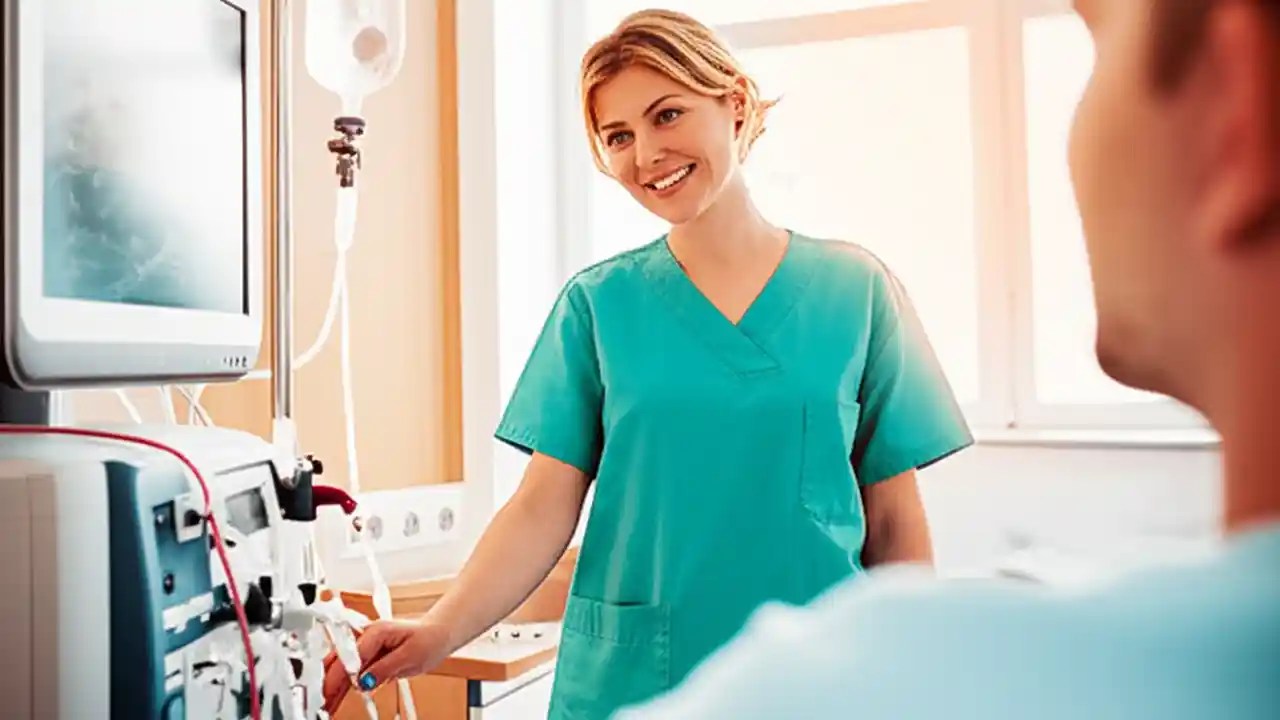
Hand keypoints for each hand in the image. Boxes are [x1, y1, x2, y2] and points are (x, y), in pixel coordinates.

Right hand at [321, 620, 451, 714]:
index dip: (336, 677)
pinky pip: (352, 674)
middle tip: (322, 705)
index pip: (349, 657)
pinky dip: (343, 688)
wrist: (438, 635)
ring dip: (333, 688)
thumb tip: (364, 682)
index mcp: (375, 632)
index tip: (328, 693)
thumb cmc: (428, 639)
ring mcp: (366, 648)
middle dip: (328, 684)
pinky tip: (336, 700)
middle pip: (339, 662)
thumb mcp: (410, 656)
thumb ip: (384, 669)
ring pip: (342, 670)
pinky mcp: (369, 658)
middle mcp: (366, 638)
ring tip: (326, 706)